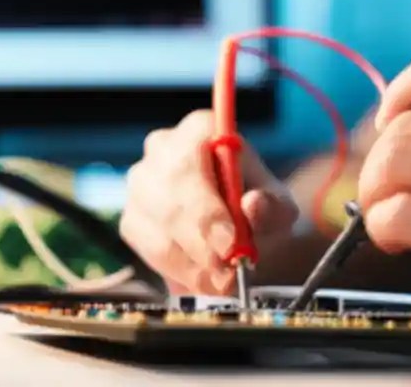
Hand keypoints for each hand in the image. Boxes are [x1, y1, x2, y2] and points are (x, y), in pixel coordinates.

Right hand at [119, 110, 298, 294]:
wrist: (241, 225)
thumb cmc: (259, 206)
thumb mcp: (279, 206)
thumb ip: (273, 206)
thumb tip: (253, 205)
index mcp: (200, 130)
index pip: (191, 164)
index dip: (206, 207)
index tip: (229, 243)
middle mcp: (162, 148)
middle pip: (168, 197)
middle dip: (199, 241)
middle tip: (228, 272)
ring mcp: (140, 184)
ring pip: (157, 227)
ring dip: (192, 262)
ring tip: (224, 281)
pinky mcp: (131, 219)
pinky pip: (149, 250)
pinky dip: (179, 271)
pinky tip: (205, 280)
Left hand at [357, 47, 410, 350]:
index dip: (400, 91)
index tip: (395, 120)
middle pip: (403, 122)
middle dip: (378, 156)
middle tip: (386, 185)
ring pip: (393, 163)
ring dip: (374, 190)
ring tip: (386, 211)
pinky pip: (401, 215)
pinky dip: (382, 226)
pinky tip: (396, 239)